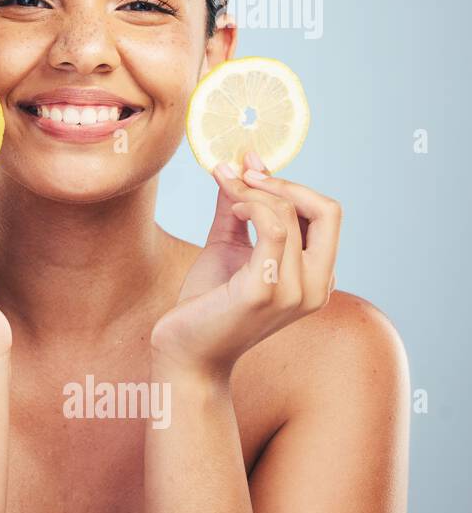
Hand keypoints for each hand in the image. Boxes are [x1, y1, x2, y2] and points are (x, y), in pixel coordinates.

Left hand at [151, 150, 341, 376]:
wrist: (185, 350)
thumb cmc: (207, 302)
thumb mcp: (228, 245)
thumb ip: (239, 207)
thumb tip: (242, 163)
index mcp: (317, 277)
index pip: (326, 215)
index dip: (292, 184)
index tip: (250, 168)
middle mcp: (316, 286)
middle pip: (327, 210)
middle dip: (284, 183)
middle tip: (242, 174)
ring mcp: (295, 292)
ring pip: (289, 214)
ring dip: (252, 193)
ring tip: (224, 193)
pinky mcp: (265, 291)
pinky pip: (272, 229)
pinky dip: (250, 206)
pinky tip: (230, 209)